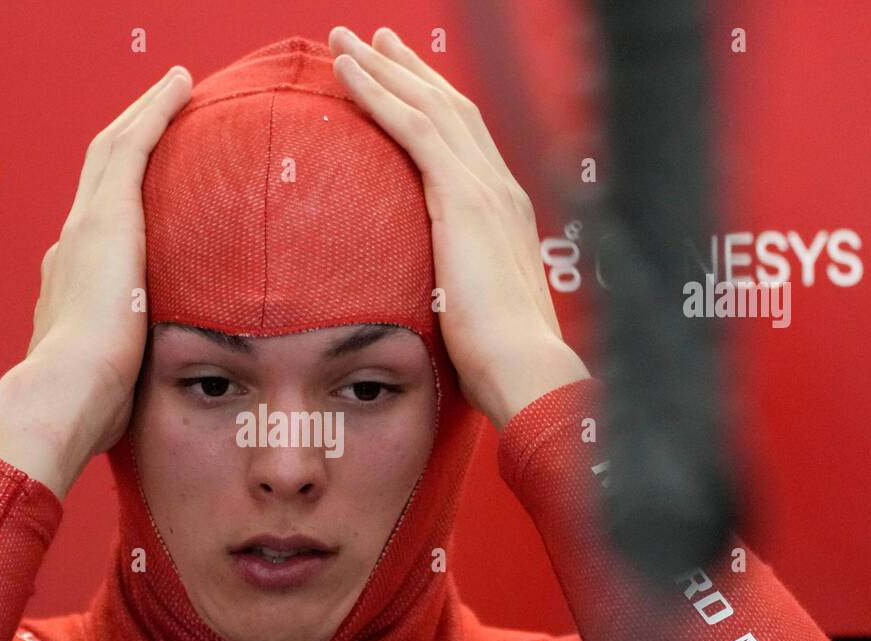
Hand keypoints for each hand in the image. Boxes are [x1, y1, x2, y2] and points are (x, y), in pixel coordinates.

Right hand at [27, 63, 193, 453]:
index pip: (97, 227)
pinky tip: (180, 87)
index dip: (117, 198)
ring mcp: (84, 228)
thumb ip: (127, 369)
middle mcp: (69, 246)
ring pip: (113, 150)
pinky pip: (133, 145)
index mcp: (69, 284)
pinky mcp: (107, 217)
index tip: (141, 187)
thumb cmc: (91, 406)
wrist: (64, 395)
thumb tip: (145, 391)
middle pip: (101, 175)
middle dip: (128, 139)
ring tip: (174, 88)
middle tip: (158, 111)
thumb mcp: (112, 380)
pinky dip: (154, 112)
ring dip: (142, 114)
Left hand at [327, 26, 589, 429]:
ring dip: (384, 69)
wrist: (524, 370)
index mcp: (504, 213)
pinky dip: (378, 94)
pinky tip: (347, 73)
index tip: (402, 79)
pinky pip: (414, 128)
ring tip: (346, 42)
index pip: (464, 141)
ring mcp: (486, 188)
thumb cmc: (497, 360)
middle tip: (372, 40)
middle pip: (450, 108)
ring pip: (429, 106)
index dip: (431, 104)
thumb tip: (423, 298)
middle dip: (408, 70)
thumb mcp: (471, 309)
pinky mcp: (464, 198)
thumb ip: (452, 286)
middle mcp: (500, 188)